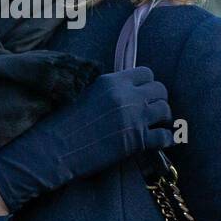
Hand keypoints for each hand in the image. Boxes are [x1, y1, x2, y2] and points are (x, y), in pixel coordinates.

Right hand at [0, 67, 173, 212]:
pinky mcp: (137, 141)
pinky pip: (165, 137)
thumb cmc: (63, 123)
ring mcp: (134, 118)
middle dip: (158, 99)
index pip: (146, 72)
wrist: (54, 148)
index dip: (147, 84)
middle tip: (152, 111)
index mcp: (112, 81)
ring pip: (166, 110)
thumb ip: (108, 90)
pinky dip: (165, 140)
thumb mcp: (85, 94)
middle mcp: (126, 96)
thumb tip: (124, 91)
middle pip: (160, 89)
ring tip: (155, 126)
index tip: (143, 94)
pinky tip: (158, 143)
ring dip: (163, 118)